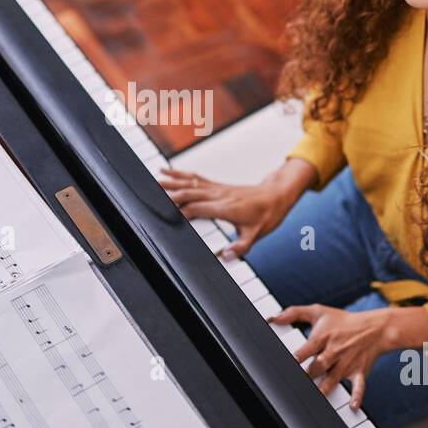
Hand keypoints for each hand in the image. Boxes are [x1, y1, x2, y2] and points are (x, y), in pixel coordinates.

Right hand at [158, 158, 315, 257]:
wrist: (277, 195)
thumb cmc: (267, 215)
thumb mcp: (257, 235)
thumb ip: (242, 246)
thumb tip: (228, 256)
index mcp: (226, 208)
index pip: (198, 209)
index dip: (182, 212)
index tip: (167, 216)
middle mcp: (219, 195)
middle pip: (189, 193)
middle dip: (170, 195)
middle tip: (150, 196)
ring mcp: (217, 188)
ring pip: (189, 183)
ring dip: (171, 182)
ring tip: (152, 181)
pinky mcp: (217, 185)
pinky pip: (195, 178)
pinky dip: (180, 174)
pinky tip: (166, 171)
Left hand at [270, 304, 427, 408]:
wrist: (375, 328)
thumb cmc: (343, 321)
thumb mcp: (319, 311)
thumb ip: (294, 312)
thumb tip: (273, 317)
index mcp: (323, 337)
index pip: (307, 349)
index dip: (297, 357)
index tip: (289, 363)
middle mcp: (334, 351)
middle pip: (319, 366)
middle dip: (308, 375)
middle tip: (296, 385)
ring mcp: (346, 363)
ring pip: (334, 378)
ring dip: (325, 388)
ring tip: (316, 397)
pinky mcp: (358, 372)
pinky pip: (358, 386)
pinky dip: (357, 396)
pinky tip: (352, 406)